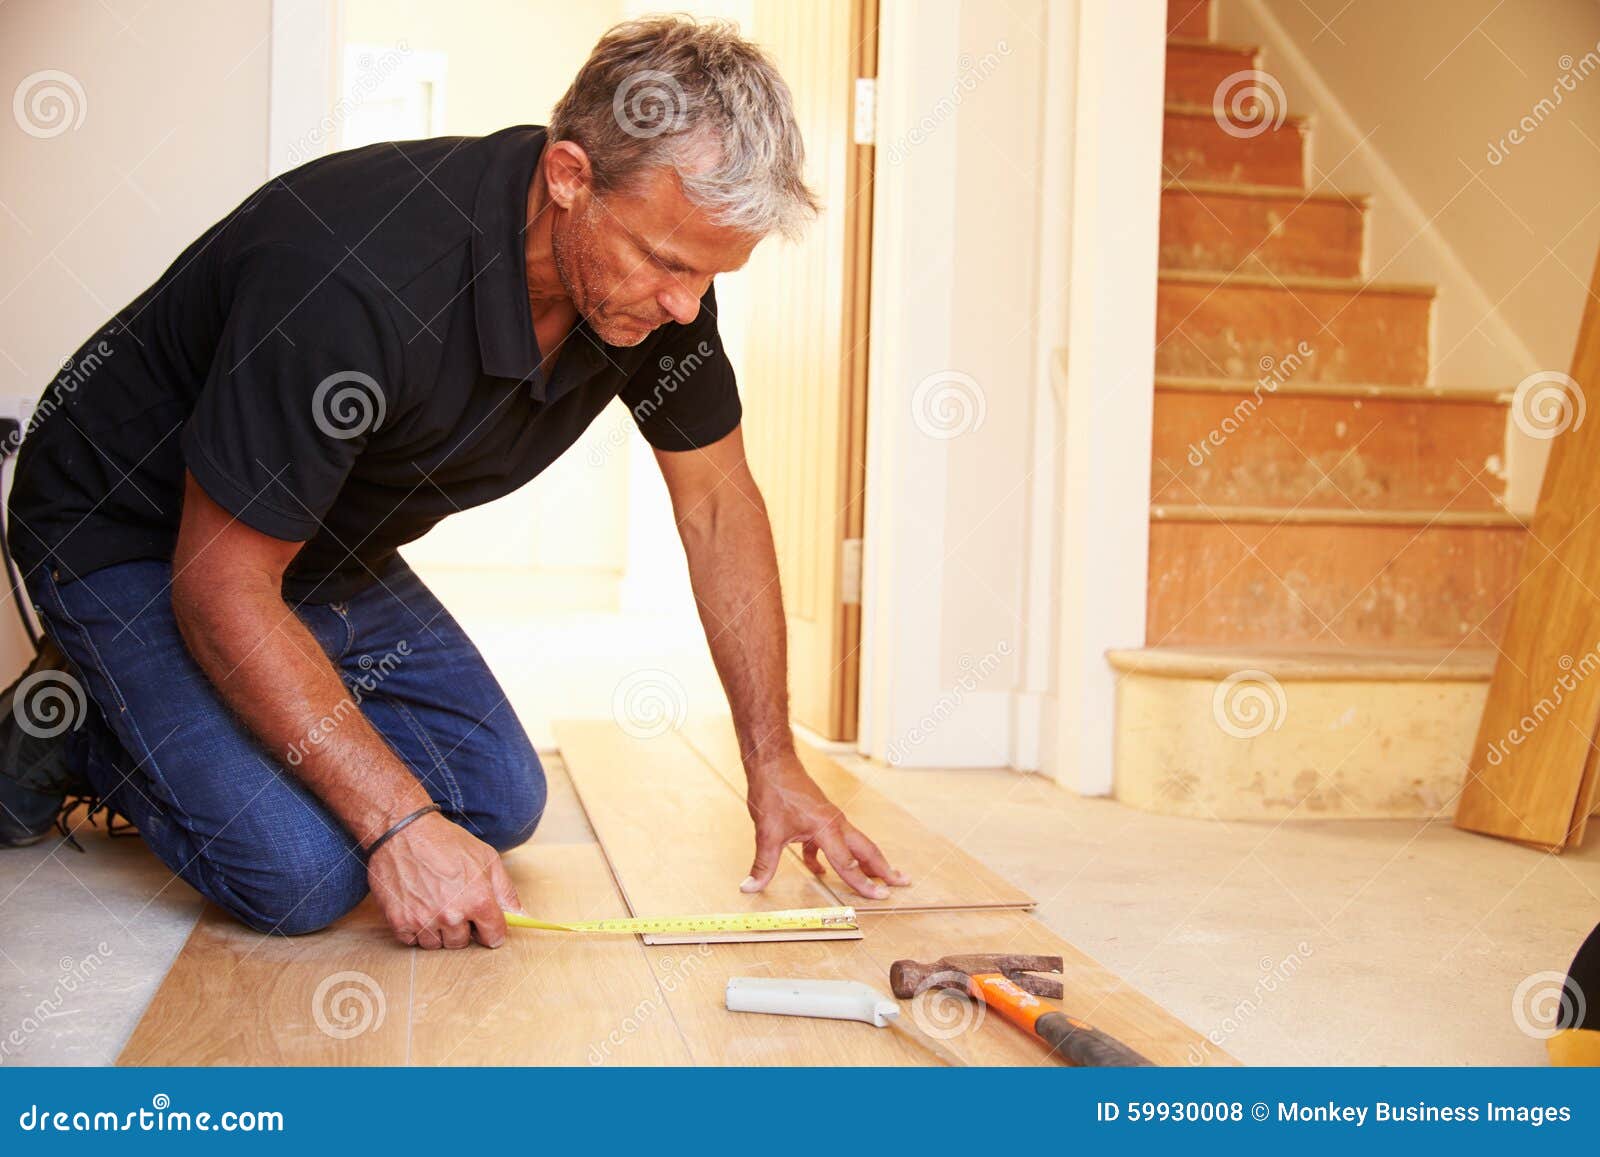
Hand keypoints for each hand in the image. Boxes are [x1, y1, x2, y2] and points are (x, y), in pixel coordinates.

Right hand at [366, 811, 521, 948]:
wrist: (403, 831)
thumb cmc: (446, 841)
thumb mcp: (486, 858)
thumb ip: (505, 891)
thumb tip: (520, 915)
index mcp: (478, 900)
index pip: (494, 937)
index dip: (491, 930)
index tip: (485, 924)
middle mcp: (451, 915)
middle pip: (463, 943)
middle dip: (462, 927)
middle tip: (454, 902)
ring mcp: (424, 920)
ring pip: (437, 945)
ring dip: (438, 930)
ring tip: (434, 902)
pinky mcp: (399, 922)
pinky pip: (413, 941)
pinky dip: (416, 929)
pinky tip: (417, 906)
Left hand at [741, 755, 909, 899]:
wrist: (771, 762)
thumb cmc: (773, 790)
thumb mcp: (766, 832)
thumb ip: (763, 864)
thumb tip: (750, 887)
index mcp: (826, 828)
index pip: (848, 864)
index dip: (864, 884)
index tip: (881, 896)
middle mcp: (834, 823)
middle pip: (865, 850)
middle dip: (883, 868)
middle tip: (902, 881)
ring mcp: (829, 819)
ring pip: (853, 845)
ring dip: (865, 862)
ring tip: (877, 878)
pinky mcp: (819, 817)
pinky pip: (830, 842)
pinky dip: (830, 858)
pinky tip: (820, 871)